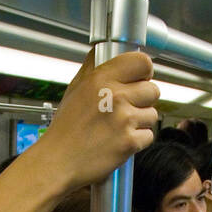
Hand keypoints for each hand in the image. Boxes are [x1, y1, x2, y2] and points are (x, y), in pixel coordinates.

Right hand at [37, 50, 159, 189]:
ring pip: (152, 114)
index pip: (142, 62)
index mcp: (101, 79)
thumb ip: (92, 67)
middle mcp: (115, 96)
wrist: (58, 161)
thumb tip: (101, 51)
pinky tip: (120, 141)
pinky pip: (148, 136)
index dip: (145, 71)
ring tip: (120, 127)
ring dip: (140, 122)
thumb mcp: (75, 88)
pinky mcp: (130, 142)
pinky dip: (137, 141)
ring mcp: (124, 120)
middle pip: (153, 90)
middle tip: (127, 109)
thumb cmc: (66, 128)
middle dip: (143, 100)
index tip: (141, 79)